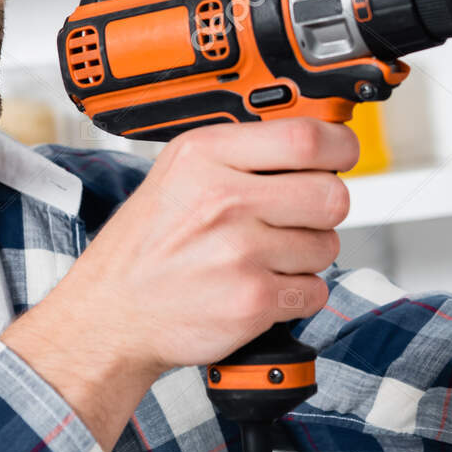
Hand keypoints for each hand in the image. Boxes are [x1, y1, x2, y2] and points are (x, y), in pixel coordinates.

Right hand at [0, 118, 358, 449]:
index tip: (340, 155)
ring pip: (326, 245)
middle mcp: (222, 198)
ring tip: (262, 257)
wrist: (111, 314)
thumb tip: (316, 138)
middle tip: (299, 215)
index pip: (305, 137)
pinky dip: (297, 294)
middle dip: (325, 208)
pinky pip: (314, 290)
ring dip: (306, 255)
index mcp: (204, 156)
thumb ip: (241, 154)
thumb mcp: (178, 174)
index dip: (339, 146)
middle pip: (330, 194)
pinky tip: (259, 286)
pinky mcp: (252, 299)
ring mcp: (239, 251)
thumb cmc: (148, 245)